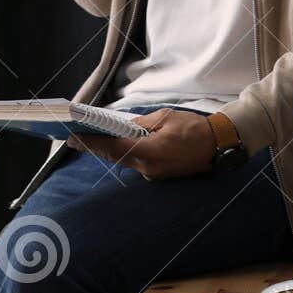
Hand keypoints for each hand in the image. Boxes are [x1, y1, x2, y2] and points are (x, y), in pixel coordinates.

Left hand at [66, 109, 232, 179]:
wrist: (219, 145)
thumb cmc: (195, 128)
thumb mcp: (166, 118)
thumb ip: (142, 124)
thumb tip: (126, 127)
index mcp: (148, 152)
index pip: (112, 147)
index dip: (91, 143)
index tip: (73, 139)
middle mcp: (147, 168)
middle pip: (115, 157)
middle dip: (95, 147)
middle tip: (75, 139)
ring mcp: (153, 174)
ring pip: (125, 160)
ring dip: (110, 150)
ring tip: (94, 139)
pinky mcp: (159, 174)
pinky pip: (137, 162)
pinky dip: (126, 153)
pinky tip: (119, 145)